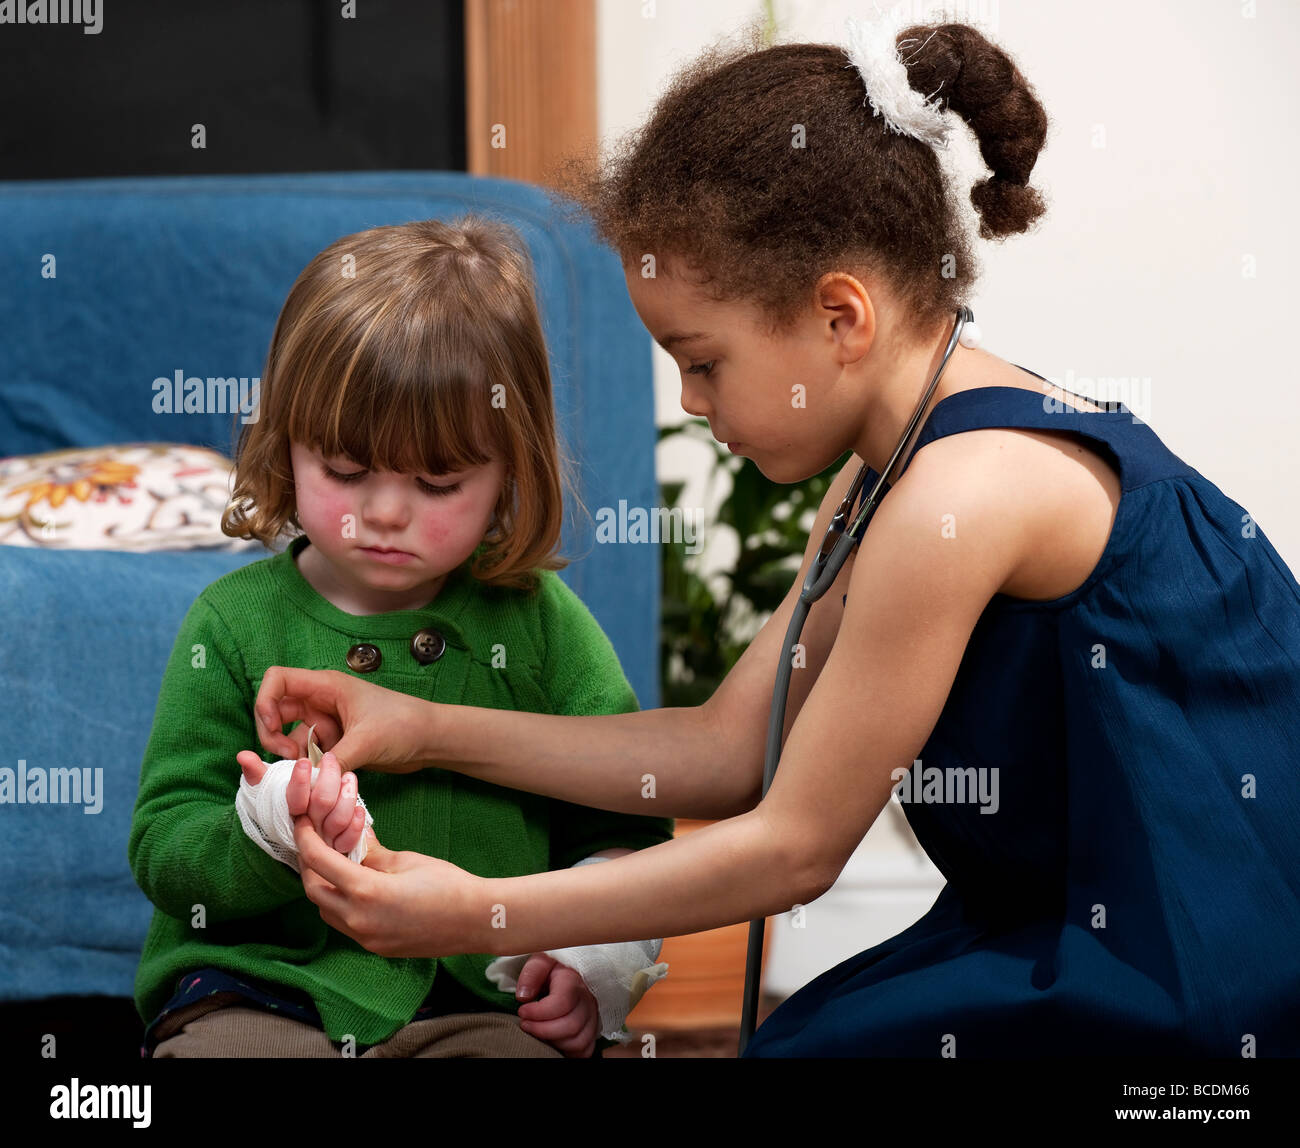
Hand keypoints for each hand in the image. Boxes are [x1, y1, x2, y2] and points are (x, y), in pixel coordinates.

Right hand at [235, 750, 367, 855]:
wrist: (310, 851)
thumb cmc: (292, 810)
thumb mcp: (274, 793)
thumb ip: (260, 776)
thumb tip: (242, 755)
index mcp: (290, 815)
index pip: (293, 799)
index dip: (299, 781)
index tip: (304, 762)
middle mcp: (306, 830)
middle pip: (322, 803)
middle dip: (329, 777)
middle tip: (330, 758)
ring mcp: (324, 841)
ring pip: (338, 820)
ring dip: (347, 796)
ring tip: (349, 776)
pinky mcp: (340, 850)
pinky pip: (350, 840)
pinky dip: (357, 824)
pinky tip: (361, 808)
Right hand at [253, 667, 437, 774]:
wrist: (429, 739)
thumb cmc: (404, 725)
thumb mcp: (366, 742)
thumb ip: (334, 760)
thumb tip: (308, 782)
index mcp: (326, 686)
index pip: (277, 680)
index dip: (264, 701)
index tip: (272, 727)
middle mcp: (321, 702)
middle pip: (276, 711)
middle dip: (272, 735)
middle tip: (287, 759)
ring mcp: (326, 723)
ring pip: (289, 736)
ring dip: (290, 756)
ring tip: (306, 773)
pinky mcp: (333, 743)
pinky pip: (306, 754)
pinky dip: (304, 766)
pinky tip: (315, 779)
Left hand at [293, 803, 479, 958]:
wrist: (476, 921)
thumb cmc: (448, 885)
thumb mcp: (406, 861)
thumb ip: (372, 853)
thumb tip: (352, 841)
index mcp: (366, 892)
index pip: (319, 861)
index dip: (306, 838)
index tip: (302, 821)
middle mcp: (358, 920)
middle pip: (313, 890)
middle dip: (308, 864)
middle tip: (314, 841)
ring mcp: (365, 938)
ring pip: (326, 910)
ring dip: (323, 885)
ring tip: (333, 862)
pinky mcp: (375, 946)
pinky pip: (344, 923)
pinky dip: (340, 902)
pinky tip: (354, 886)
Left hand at [513, 953, 599, 1057]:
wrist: (570, 972)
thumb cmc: (552, 969)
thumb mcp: (540, 962)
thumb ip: (531, 974)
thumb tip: (523, 996)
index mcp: (574, 980)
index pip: (562, 1003)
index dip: (538, 1012)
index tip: (522, 1011)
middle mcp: (588, 1000)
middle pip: (570, 1026)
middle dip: (542, 1030)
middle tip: (525, 1024)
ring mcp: (593, 1016)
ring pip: (578, 1041)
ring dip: (553, 1041)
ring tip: (537, 1031)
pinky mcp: (593, 1030)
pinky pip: (584, 1050)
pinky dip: (566, 1050)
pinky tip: (552, 1040)